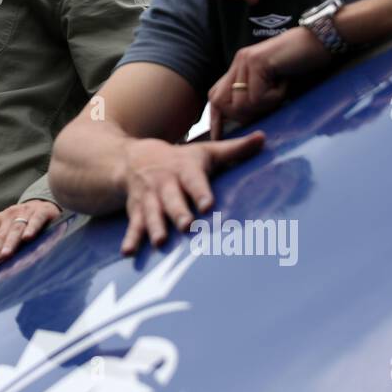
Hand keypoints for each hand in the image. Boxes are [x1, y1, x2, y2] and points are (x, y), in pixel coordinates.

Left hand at [0, 199, 61, 277]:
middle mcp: (8, 216)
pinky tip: (28, 238)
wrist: (43, 206)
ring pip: (15, 229)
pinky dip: (31, 228)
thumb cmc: (20, 224)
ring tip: (4, 256)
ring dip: (10, 243)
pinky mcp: (42, 212)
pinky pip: (36, 220)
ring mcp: (25, 212)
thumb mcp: (2, 233)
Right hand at [120, 133, 264, 254]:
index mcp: (183, 169)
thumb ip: (235, 149)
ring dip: (155, 227)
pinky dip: (131, 239)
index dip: (200, 192)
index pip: (193, 181)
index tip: (208, 205)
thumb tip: (263, 138)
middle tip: (186, 226)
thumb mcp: (206, 151)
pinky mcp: (137, 211)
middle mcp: (164, 183)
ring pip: (152, 213)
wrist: (134, 157)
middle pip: (171, 199)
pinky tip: (128, 252)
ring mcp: (149, 198)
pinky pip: (133, 225)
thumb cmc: (180, 159)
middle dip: (177, 212)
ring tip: (160, 241)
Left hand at [208, 27, 328, 135]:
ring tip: (281, 89)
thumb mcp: (273, 84)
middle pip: (222, 103)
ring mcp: (245, 60)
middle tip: (270, 104)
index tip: (219, 137)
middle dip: (244, 115)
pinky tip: (286, 83)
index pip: (215, 96)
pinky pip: (258, 97)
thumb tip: (245, 122)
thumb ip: (256, 97)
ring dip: (265, 105)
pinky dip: (275, 97)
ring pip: (241, 104)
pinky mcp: (257, 61)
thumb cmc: (303, 65)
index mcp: (239, 68)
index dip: (217, 118)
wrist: (321, 40)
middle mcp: (238, 63)